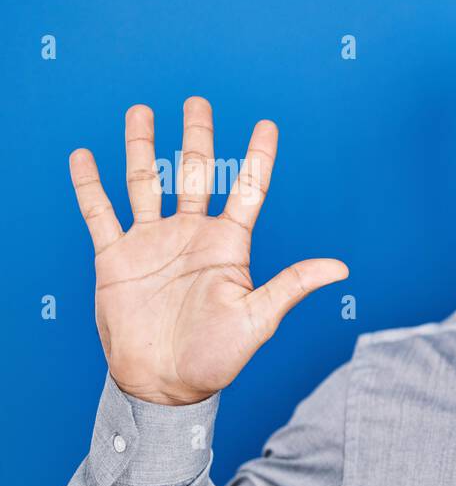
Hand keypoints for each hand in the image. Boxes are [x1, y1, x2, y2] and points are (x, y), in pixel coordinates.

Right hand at [69, 97, 347, 404]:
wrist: (164, 384)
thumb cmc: (216, 357)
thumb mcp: (258, 318)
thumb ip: (292, 285)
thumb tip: (342, 268)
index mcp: (229, 245)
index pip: (248, 189)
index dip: (258, 157)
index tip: (267, 124)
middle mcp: (192, 235)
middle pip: (196, 173)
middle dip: (196, 136)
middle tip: (197, 101)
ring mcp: (153, 242)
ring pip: (146, 181)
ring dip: (143, 146)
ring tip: (141, 110)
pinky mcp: (117, 256)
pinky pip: (100, 212)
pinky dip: (89, 184)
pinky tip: (84, 155)